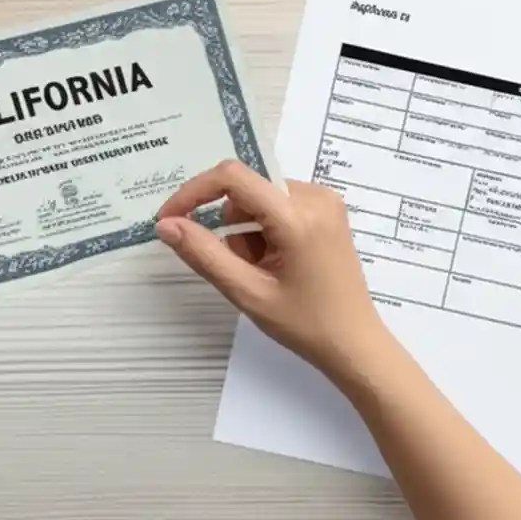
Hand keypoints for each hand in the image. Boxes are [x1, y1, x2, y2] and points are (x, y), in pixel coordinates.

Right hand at [155, 160, 388, 381]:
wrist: (355, 343)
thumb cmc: (304, 324)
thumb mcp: (247, 292)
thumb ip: (204, 254)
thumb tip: (166, 225)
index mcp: (298, 216)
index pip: (232, 177)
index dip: (193, 192)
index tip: (171, 219)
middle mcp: (315, 196)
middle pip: (246, 190)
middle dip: (227, 225)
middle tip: (235, 268)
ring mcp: (325, 201)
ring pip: (259, 199)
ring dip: (246, 231)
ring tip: (260, 272)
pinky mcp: (327, 210)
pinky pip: (278, 205)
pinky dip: (264, 230)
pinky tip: (276, 264)